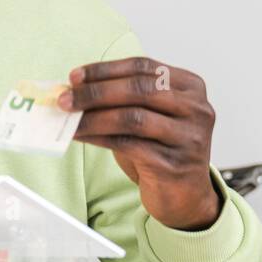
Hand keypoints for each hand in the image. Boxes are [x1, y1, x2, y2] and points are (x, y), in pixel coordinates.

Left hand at [59, 56, 222, 230]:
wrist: (184, 195)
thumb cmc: (160, 149)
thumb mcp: (147, 115)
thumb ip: (121, 99)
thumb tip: (75, 90)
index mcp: (190, 87)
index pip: (143, 67)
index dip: (105, 70)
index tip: (75, 77)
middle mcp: (196, 109)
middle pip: (138, 90)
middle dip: (95, 92)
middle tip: (65, 99)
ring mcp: (188, 137)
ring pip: (132, 117)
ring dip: (93, 117)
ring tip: (68, 120)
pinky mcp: (174, 163)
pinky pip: (128, 144)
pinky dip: (98, 138)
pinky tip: (80, 136)